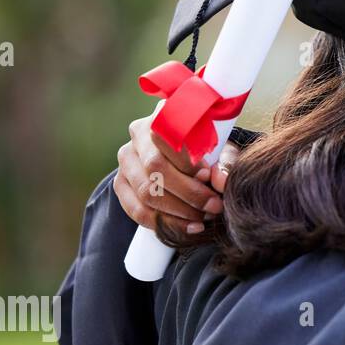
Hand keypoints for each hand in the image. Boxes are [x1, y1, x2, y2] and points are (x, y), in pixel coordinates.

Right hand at [113, 114, 240, 232]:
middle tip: (214, 206)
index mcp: (162, 116)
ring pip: (146, 192)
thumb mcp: (222, 150)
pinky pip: (136, 209)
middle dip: (189, 193)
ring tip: (203, 218)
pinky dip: (163, 223)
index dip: (187, 161)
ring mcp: (126, 160)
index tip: (208, 177)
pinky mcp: (120, 183)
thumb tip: (220, 181)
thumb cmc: (208, 149)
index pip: (168, 138)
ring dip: (178, 212)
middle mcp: (137, 135)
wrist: (187, 158)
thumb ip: (225, 162)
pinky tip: (187, 227)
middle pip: (155, 168)